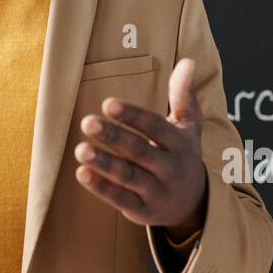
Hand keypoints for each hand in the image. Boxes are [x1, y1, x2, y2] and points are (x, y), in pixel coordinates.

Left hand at [75, 57, 208, 238]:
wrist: (193, 203)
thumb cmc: (182, 154)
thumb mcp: (188, 126)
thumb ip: (183, 94)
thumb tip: (188, 61)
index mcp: (180, 144)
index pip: (155, 127)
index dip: (132, 116)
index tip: (108, 104)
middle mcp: (170, 168)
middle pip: (139, 151)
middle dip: (113, 137)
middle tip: (86, 122)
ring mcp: (157, 191)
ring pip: (128, 176)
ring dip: (103, 163)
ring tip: (79, 149)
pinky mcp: (143, 211)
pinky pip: (121, 199)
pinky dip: (101, 188)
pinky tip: (82, 173)